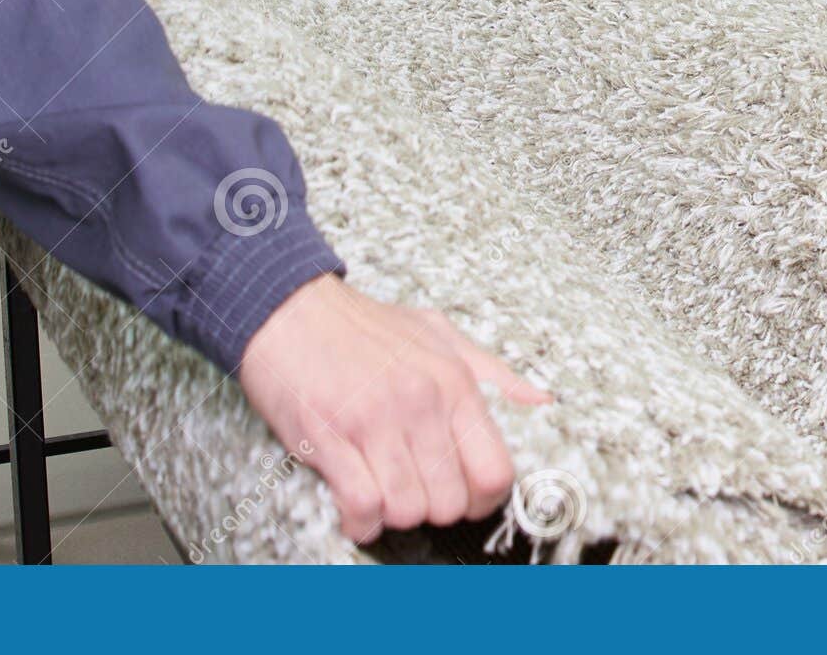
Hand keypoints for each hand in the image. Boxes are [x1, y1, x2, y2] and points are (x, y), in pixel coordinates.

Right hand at [239, 274, 550, 543]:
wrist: (286, 306)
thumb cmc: (360, 324)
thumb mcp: (436, 333)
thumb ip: (492, 372)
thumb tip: (541, 403)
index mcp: (453, 382)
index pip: (495, 472)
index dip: (481, 499)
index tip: (459, 493)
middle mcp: (420, 403)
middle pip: (450, 502)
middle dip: (432, 507)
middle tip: (411, 487)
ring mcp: (373, 421)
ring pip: (407, 510)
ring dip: (393, 513)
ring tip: (380, 489)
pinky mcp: (329, 437)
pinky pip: (361, 505)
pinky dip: (359, 520)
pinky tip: (353, 504)